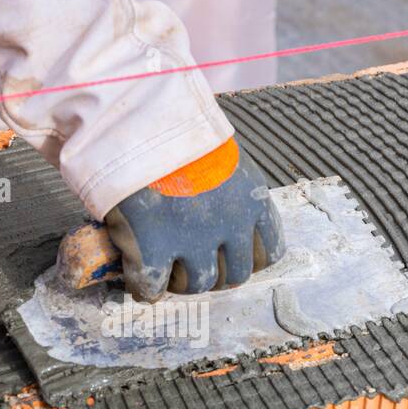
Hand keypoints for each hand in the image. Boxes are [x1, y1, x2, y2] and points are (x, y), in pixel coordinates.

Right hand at [103, 138, 285, 301]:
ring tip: (166, 267)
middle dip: (216, 272)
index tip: (228, 254)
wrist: (139, 120)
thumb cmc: (176, 129)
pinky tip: (139, 277)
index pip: (268, 253)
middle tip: (193, 263)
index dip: (246, 258)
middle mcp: (231, 225)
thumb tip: (213, 217)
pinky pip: (152, 288)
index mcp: (252, 200)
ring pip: (199, 284)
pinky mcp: (153, 250)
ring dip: (183, 281)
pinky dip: (146, 288)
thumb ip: (225, 190)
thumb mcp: (219, 155)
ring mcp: (193, 241)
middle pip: (235, 276)